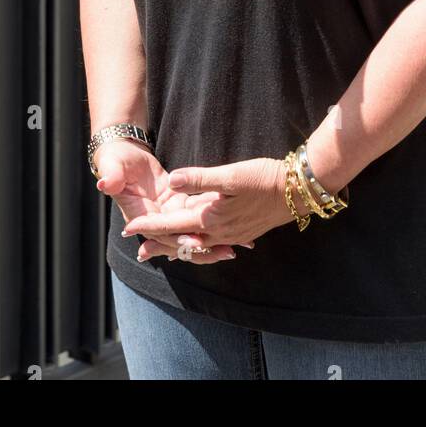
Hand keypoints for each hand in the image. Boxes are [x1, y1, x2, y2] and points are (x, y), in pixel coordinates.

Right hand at [93, 139, 241, 263]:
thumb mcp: (112, 165)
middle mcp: (154, 219)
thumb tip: (105, 183)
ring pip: (190, 232)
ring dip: (210, 240)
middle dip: (202, 248)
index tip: (196, 241)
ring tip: (236, 247)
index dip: (177, 238)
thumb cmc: (115, 158)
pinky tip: (231, 228)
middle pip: (179, 239)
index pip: (161, 232)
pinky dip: (210, 222)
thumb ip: (111, 175)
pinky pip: (195, 215)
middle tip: (227, 252)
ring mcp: (166, 212)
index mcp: (139, 215)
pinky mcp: (176, 202)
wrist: (120, 152)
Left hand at [120, 156, 298, 249]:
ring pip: (197, 245)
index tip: (127, 228)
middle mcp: (219, 233)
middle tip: (139, 251)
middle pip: (182, 242)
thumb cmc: (264, 179)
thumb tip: (171, 181)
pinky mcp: (242, 231)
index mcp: (211, 220)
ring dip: (178, 246)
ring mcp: (232, 235)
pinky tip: (198, 241)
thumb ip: (199, 179)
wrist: (298, 191)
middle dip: (160, 245)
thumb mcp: (231, 175)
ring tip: (163, 250)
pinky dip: (198, 244)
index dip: (149, 226)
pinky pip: (212, 243)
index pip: (172, 226)